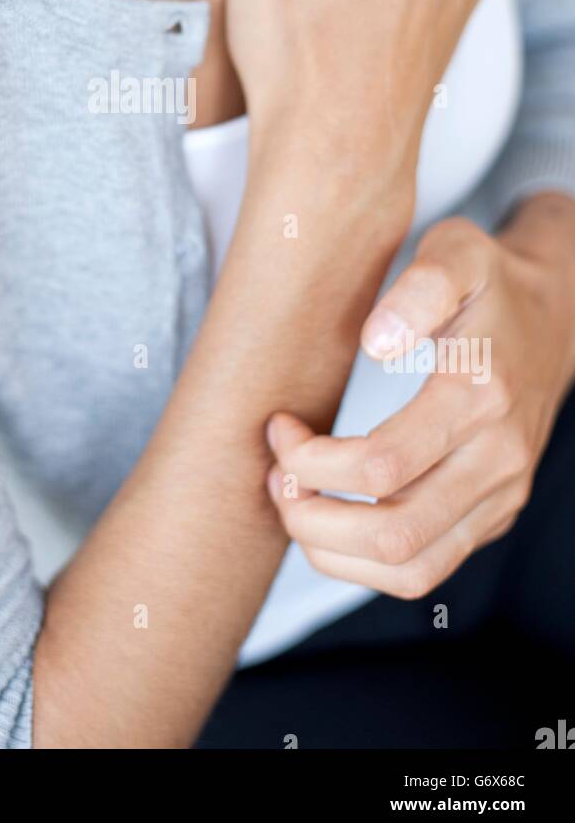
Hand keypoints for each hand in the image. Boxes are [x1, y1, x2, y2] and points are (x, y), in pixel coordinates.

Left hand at [265, 211, 574, 598]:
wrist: (554, 317)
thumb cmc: (489, 283)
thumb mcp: (459, 252)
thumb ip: (420, 287)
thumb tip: (376, 342)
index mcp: (482, 396)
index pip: (381, 466)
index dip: (311, 459)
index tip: (278, 427)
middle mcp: (498, 460)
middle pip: (394, 534)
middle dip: (312, 517)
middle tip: (275, 474)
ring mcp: (500, 496)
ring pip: (410, 570)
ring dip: (333, 551)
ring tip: (292, 503)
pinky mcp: (493, 516)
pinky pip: (426, 569)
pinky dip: (363, 562)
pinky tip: (328, 517)